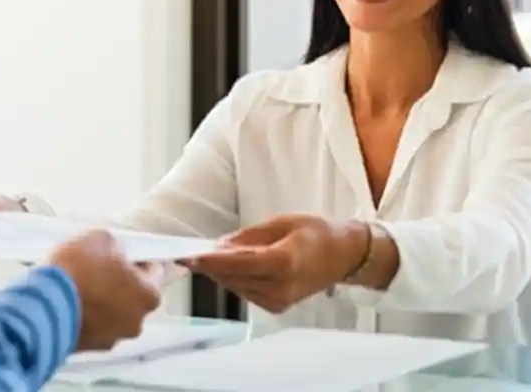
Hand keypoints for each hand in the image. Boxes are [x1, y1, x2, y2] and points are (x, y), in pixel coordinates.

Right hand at [48, 231, 162, 351]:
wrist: (45, 305)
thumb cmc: (79, 271)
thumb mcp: (101, 239)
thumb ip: (115, 247)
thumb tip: (112, 252)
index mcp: (149, 295)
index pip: (155, 274)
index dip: (140, 260)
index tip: (127, 255)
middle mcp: (135, 322)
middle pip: (134, 297)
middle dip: (121, 283)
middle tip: (101, 269)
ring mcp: (111, 338)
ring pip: (112, 314)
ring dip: (102, 301)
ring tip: (80, 285)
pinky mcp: (87, 348)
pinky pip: (92, 327)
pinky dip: (85, 316)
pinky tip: (70, 301)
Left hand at [183, 214, 367, 314]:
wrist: (342, 256)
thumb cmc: (316, 234)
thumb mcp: (282, 222)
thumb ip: (249, 236)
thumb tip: (220, 246)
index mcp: (284, 262)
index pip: (239, 264)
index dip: (211, 261)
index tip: (189, 256)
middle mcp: (280, 287)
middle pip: (233, 277)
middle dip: (211, 266)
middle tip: (191, 253)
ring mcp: (279, 300)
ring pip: (236, 286)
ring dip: (221, 272)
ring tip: (213, 256)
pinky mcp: (276, 307)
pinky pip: (245, 292)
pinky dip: (235, 279)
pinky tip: (235, 267)